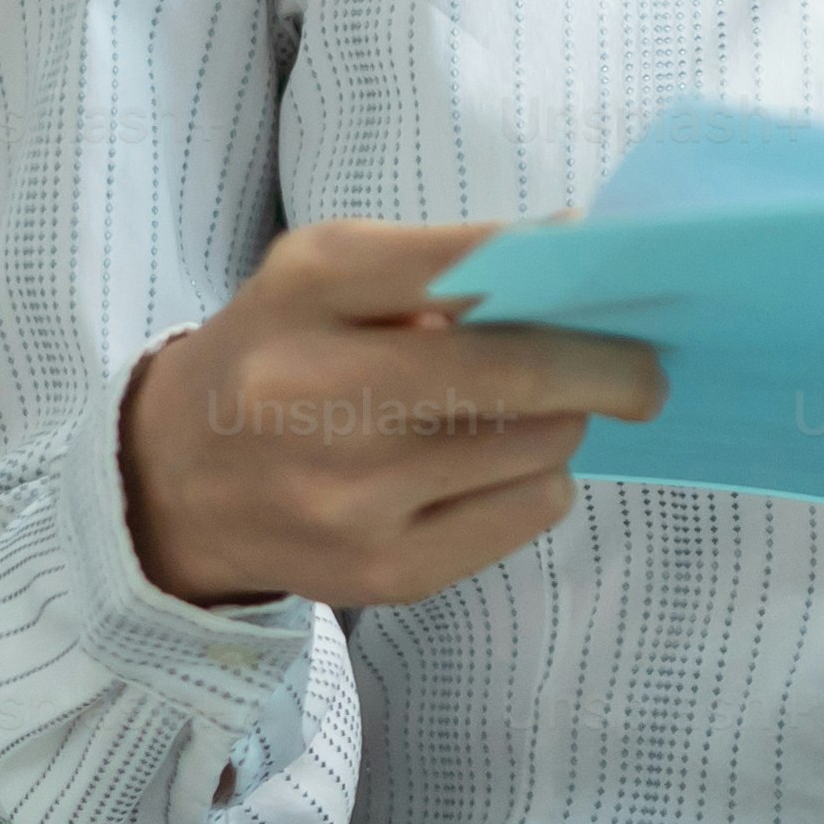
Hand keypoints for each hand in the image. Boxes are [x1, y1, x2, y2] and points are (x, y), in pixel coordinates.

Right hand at [117, 218, 664, 612]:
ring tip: (529, 415)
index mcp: (309, 290)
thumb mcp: (327, 272)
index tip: (620, 279)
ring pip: (539, 447)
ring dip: (561, 424)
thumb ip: (443, 258)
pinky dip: (538, 482)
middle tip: (644, 369)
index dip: (563, 268)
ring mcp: (351, 496)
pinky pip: (528, 514)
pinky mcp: (384, 572)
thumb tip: (580, 250)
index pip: (470, 264)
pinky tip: (492, 469)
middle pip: (519, 373)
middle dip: (610, 367)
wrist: (178, 482)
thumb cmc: (278, 353)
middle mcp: (319, 394)